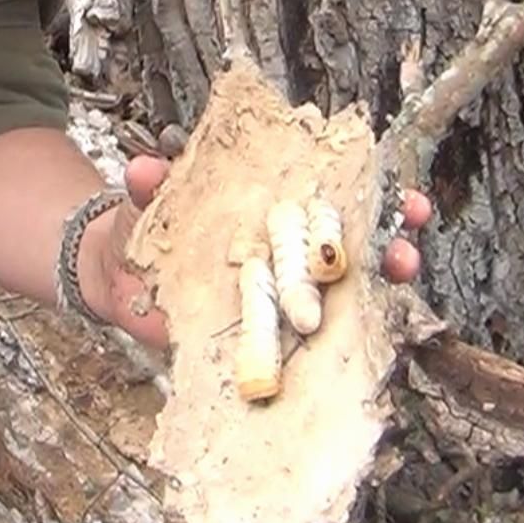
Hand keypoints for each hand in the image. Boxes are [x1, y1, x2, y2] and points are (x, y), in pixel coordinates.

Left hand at [78, 156, 435, 352]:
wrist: (116, 279)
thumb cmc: (142, 228)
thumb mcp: (145, 203)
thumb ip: (148, 186)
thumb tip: (143, 170)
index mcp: (269, 213)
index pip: (334, 204)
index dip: (377, 199)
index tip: (407, 199)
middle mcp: (283, 255)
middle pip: (350, 253)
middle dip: (390, 251)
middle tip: (405, 254)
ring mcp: (275, 299)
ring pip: (342, 299)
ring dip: (376, 296)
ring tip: (395, 287)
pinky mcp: (259, 340)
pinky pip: (306, 349)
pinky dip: (334, 352)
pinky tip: (359, 351)